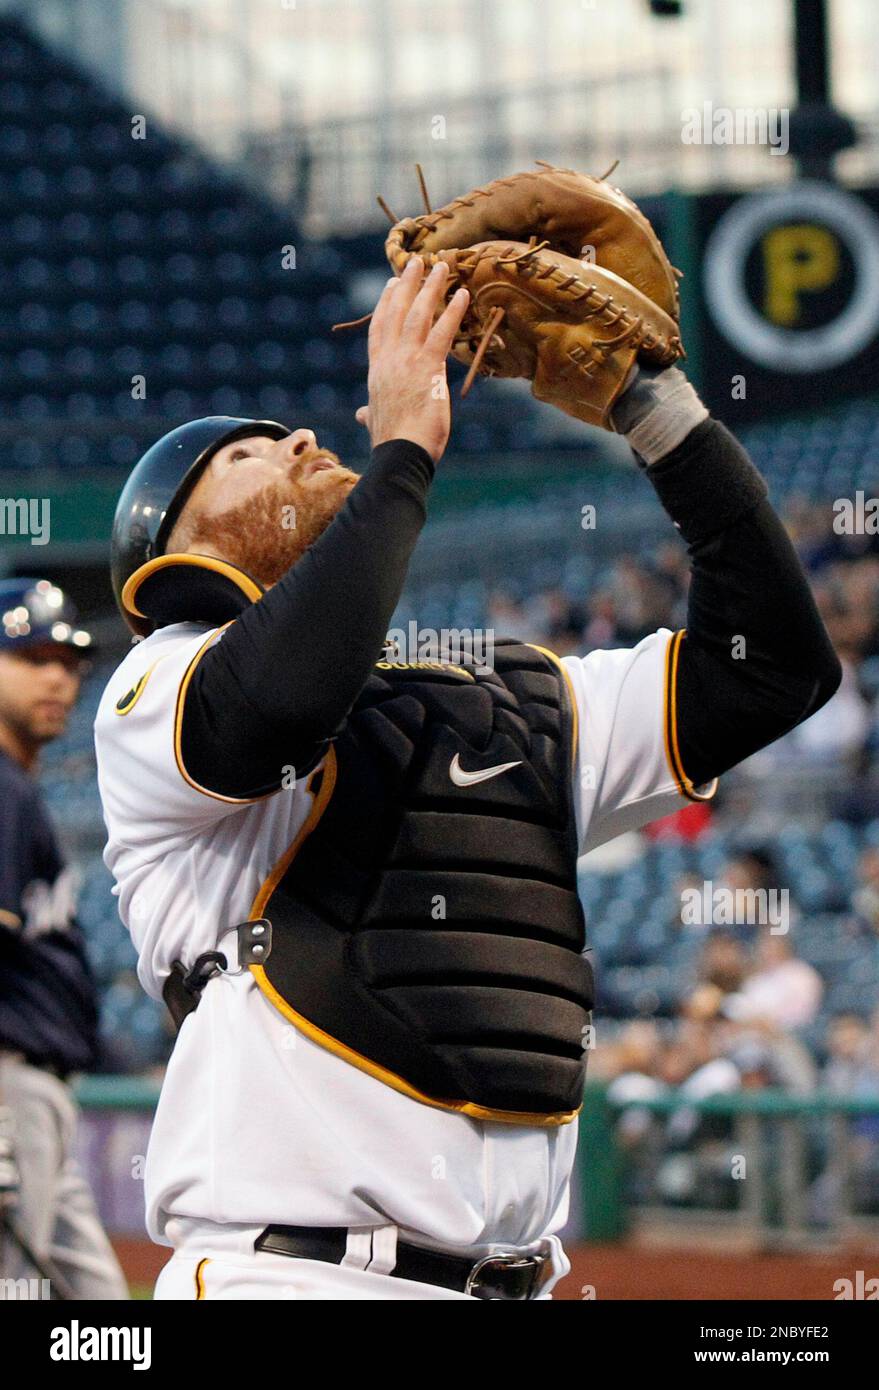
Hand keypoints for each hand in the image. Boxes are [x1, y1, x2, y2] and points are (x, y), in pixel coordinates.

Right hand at [355, 259, 468, 462]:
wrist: (399, 455)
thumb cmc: (392, 444)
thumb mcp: (376, 423)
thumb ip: (370, 414)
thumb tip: (362, 415)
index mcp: (376, 372)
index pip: (379, 330)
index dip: (386, 305)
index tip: (392, 284)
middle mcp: (388, 361)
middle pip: (397, 313)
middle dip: (407, 284)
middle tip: (417, 261)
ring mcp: (407, 362)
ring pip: (419, 316)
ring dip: (431, 288)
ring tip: (441, 266)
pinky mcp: (428, 369)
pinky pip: (442, 334)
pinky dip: (453, 312)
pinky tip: (462, 295)